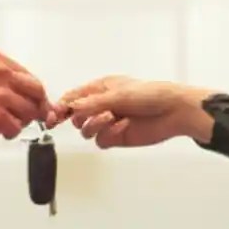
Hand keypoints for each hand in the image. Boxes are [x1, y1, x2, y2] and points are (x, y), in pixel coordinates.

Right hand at [0, 49, 57, 145]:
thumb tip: (22, 95)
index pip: (28, 75)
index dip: (34, 92)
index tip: (36, 102)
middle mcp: (0, 71)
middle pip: (36, 90)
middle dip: (37, 106)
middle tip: (35, 117)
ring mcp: (0, 93)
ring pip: (31, 111)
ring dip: (22, 122)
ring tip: (6, 125)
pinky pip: (17, 127)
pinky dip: (11, 133)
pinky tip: (0, 132)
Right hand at [58, 76, 215, 147]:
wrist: (173, 112)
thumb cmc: (151, 94)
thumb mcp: (118, 94)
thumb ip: (92, 103)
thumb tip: (71, 107)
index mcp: (101, 88)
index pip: (74, 97)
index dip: (62, 106)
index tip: (55, 115)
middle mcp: (102, 104)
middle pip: (76, 116)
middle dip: (79, 117)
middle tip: (85, 117)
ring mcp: (109, 121)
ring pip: (86, 130)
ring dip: (95, 125)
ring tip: (110, 119)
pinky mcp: (117, 136)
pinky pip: (101, 141)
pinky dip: (109, 135)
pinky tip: (123, 127)